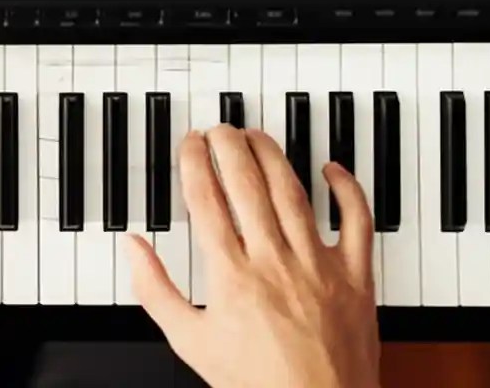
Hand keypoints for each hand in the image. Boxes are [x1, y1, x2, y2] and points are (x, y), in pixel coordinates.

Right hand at [127, 125, 378, 387]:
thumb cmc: (257, 386)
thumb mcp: (189, 342)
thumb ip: (155, 290)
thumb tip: (133, 248)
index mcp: (232, 277)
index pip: (207, 200)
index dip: (195, 163)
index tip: (189, 144)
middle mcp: (275, 262)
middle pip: (247, 184)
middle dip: (229, 146)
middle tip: (218, 128)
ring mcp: (318, 265)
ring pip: (293, 192)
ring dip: (272, 155)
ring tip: (256, 135)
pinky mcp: (356, 276)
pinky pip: (357, 221)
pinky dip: (347, 189)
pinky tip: (331, 168)